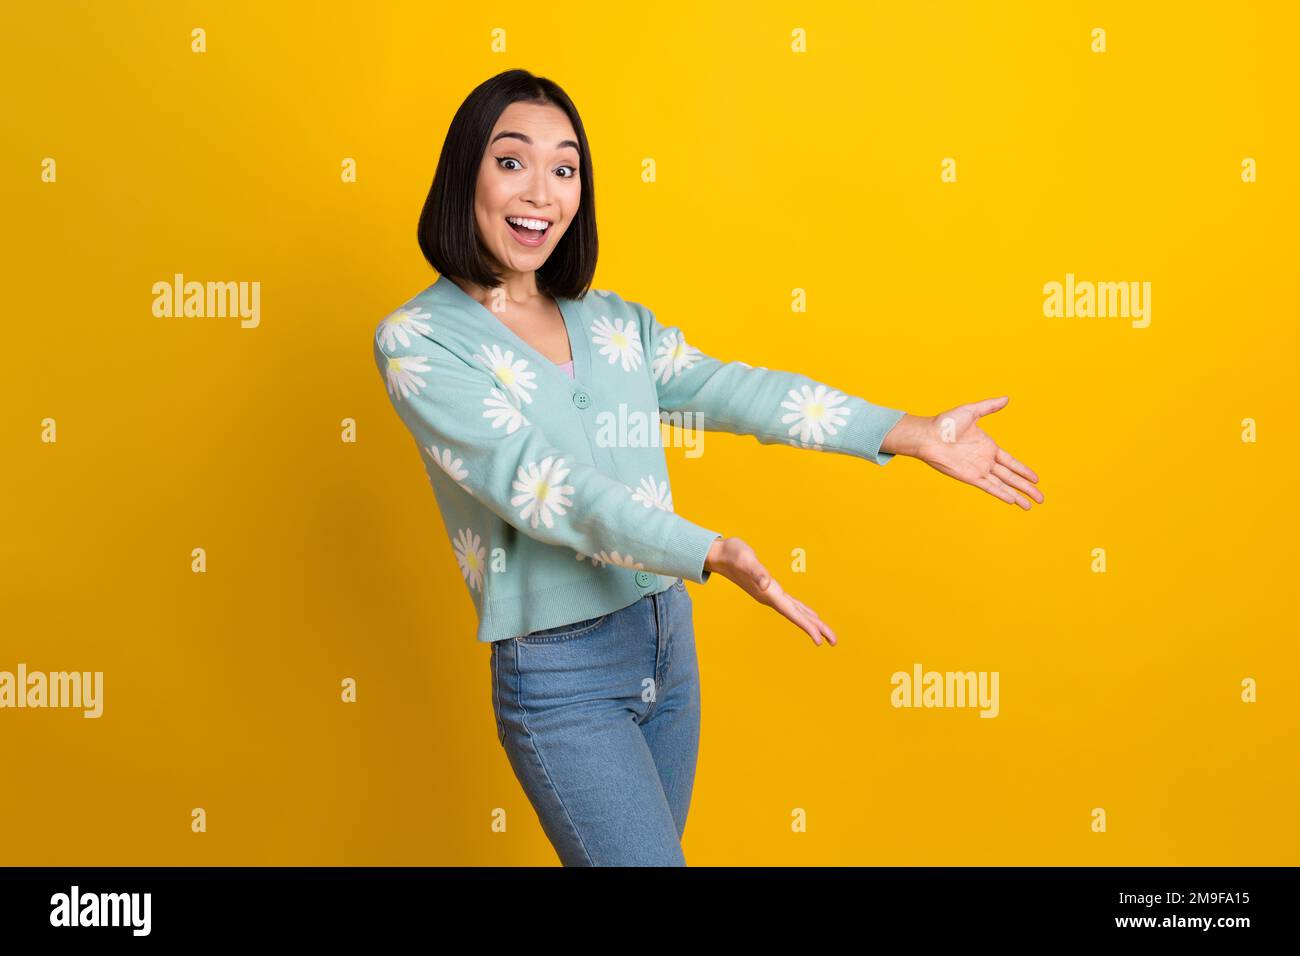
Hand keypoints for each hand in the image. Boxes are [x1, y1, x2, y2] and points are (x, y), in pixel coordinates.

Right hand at [703, 536, 836, 646]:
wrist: (719, 555)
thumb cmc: (733, 555)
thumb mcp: (745, 559)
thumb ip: (756, 572)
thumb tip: (766, 585)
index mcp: (768, 593)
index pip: (791, 613)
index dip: (806, 626)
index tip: (820, 640)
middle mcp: (770, 598)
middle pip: (797, 616)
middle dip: (816, 628)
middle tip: (834, 642)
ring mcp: (770, 595)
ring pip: (796, 612)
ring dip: (811, 622)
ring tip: (826, 633)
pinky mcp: (770, 589)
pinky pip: (791, 604)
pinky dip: (802, 611)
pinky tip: (808, 614)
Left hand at [897, 397, 1043, 508]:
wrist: (928, 436)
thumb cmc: (945, 423)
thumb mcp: (971, 411)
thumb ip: (989, 406)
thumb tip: (1007, 398)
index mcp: (988, 447)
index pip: (1011, 462)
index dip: (1024, 470)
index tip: (1036, 478)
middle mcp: (985, 461)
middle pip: (1011, 476)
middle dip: (1026, 487)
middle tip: (1041, 498)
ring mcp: (978, 470)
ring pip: (1003, 485)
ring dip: (1018, 494)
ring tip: (1030, 505)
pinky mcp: (970, 477)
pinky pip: (990, 487)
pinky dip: (1002, 494)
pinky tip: (1013, 501)